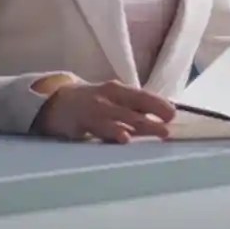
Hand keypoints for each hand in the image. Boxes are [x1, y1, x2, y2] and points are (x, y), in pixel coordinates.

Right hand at [31, 79, 176, 142]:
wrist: (55, 103)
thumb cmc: (92, 103)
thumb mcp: (112, 100)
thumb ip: (134, 108)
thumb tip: (164, 117)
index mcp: (118, 90)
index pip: (142, 96)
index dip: (158, 104)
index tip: (173, 114)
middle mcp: (108, 97)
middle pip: (134, 108)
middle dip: (153, 118)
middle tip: (168, 130)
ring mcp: (95, 109)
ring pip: (120, 118)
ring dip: (139, 126)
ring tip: (154, 132)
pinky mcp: (82, 122)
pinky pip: (99, 128)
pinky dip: (113, 132)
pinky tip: (123, 138)